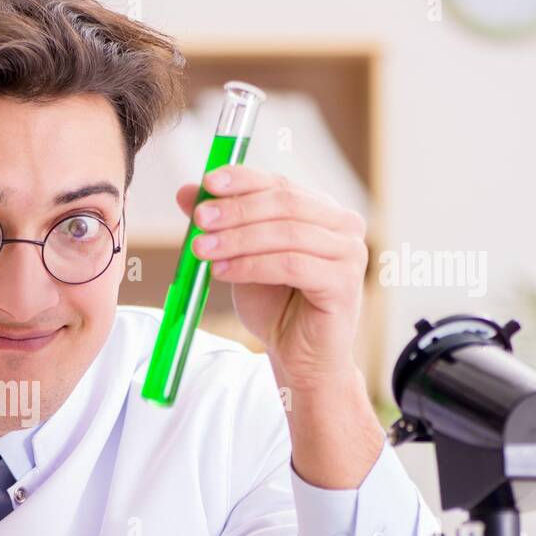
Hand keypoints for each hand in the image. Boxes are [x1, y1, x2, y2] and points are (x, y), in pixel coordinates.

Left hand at [176, 166, 368, 391]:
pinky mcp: (344, 283)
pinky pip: (291, 265)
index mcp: (321, 210)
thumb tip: (186, 192)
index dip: (244, 179)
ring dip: (238, 240)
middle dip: (236, 210)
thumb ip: (220, 224)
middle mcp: (343, 225)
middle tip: (199, 219)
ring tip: (202, 250)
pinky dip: (251, 265)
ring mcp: (350, 252)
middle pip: (284, 203)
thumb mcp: (240, 257)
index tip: (207, 182)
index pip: (280, 183)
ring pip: (286, 233)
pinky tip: (222, 272)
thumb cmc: (275, 306)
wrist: (298, 356)